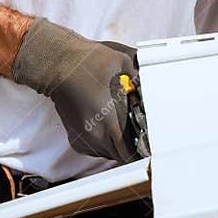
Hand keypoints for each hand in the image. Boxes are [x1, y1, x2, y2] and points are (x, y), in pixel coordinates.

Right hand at [12, 18, 138, 162]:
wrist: (58, 62)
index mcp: (110, 121)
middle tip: (141, 134)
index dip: (145, 150)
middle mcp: (97, 134)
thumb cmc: (90, 61)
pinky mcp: (76, 138)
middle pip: (123, 156)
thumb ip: (144, 76)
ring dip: (120, 145)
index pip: (133, 153)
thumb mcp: (125, 62)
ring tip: (124, 127)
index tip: (152, 143)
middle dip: (134, 148)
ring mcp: (85, 138)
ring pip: (110, 154)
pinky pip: (97, 150)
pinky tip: (109, 128)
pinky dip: (106, 144)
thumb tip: (159, 83)